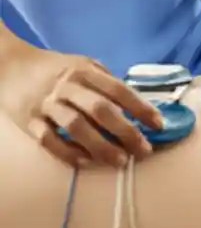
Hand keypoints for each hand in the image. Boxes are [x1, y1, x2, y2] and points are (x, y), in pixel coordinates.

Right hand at [0, 44, 163, 167]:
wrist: (7, 66)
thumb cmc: (53, 68)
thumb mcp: (82, 64)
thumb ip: (106, 80)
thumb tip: (137, 101)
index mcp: (84, 71)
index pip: (118, 90)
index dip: (140, 107)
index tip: (158, 124)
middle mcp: (66, 87)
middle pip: (101, 110)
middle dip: (126, 131)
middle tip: (144, 150)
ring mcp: (47, 104)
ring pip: (76, 127)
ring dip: (101, 146)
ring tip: (121, 161)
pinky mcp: (29, 121)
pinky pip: (49, 140)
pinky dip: (68, 153)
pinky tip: (86, 163)